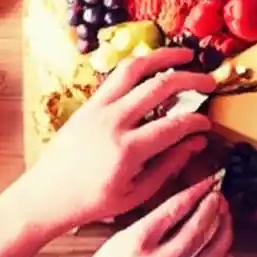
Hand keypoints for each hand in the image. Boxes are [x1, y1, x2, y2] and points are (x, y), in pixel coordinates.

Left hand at [16, 48, 215, 231]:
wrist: (46, 195)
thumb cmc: (93, 201)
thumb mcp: (137, 194)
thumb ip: (169, 165)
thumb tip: (197, 142)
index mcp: (127, 151)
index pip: (174, 125)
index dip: (198, 122)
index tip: (208, 124)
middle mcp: (113, 123)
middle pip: (159, 87)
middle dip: (191, 80)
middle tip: (210, 82)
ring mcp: (98, 109)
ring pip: (135, 68)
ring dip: (164, 57)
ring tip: (186, 54)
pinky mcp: (88, 103)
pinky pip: (117, 75)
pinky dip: (140, 66)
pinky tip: (155, 65)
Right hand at [31, 176, 234, 256]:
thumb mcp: (114, 244)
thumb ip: (144, 227)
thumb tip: (174, 210)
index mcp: (138, 243)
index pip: (176, 207)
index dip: (197, 190)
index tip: (207, 182)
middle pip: (200, 226)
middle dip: (214, 205)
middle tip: (218, 197)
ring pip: (214, 252)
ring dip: (224, 229)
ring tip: (224, 218)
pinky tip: (225, 255)